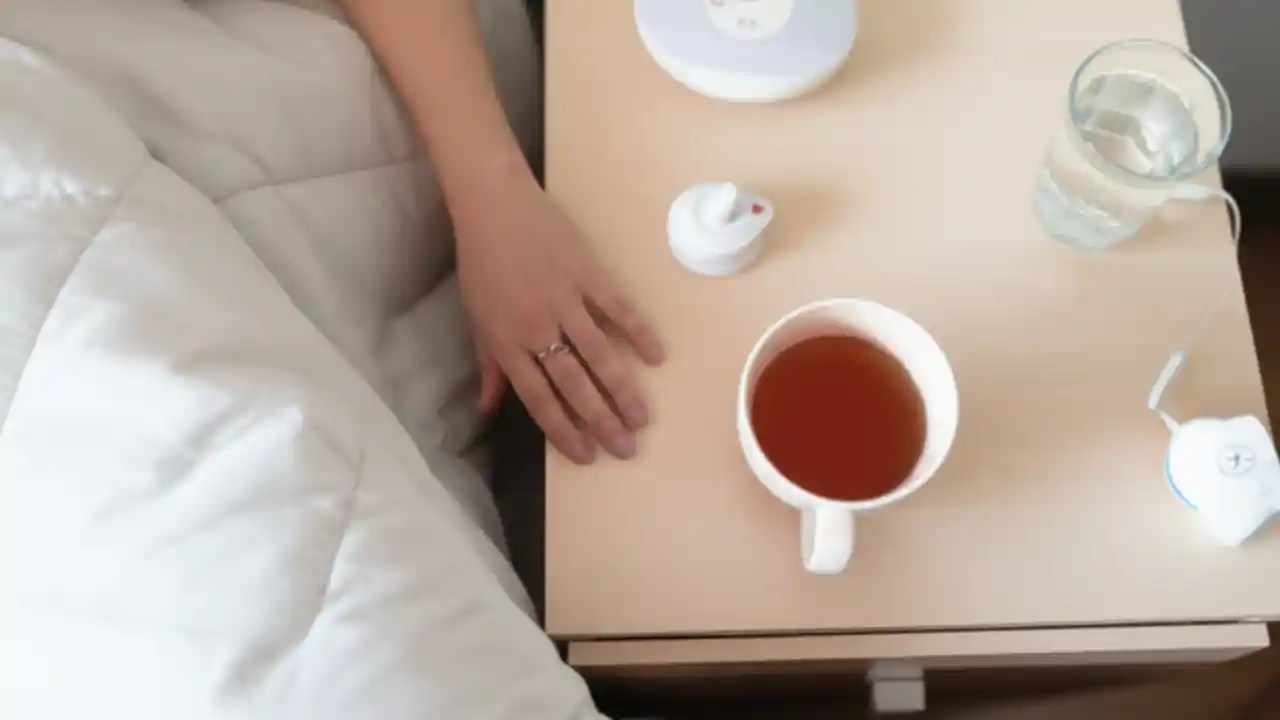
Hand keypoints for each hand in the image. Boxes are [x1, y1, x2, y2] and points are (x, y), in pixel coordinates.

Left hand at [455, 171, 664, 463]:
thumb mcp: (476, 319)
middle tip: (627, 449)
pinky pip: (617, 309)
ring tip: (643, 418)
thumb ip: (488, 366)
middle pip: (575, 384)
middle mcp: (537, 328)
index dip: (563, 431)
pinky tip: (657, 356)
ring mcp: (565, 300)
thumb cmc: (481, 262)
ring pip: (599, 354)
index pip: (539, 399)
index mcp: (507, 343)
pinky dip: (638, 332)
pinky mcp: (587, 273)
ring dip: (623, 389)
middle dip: (602, 421)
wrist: (493, 204)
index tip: (586, 456)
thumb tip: (486, 409)